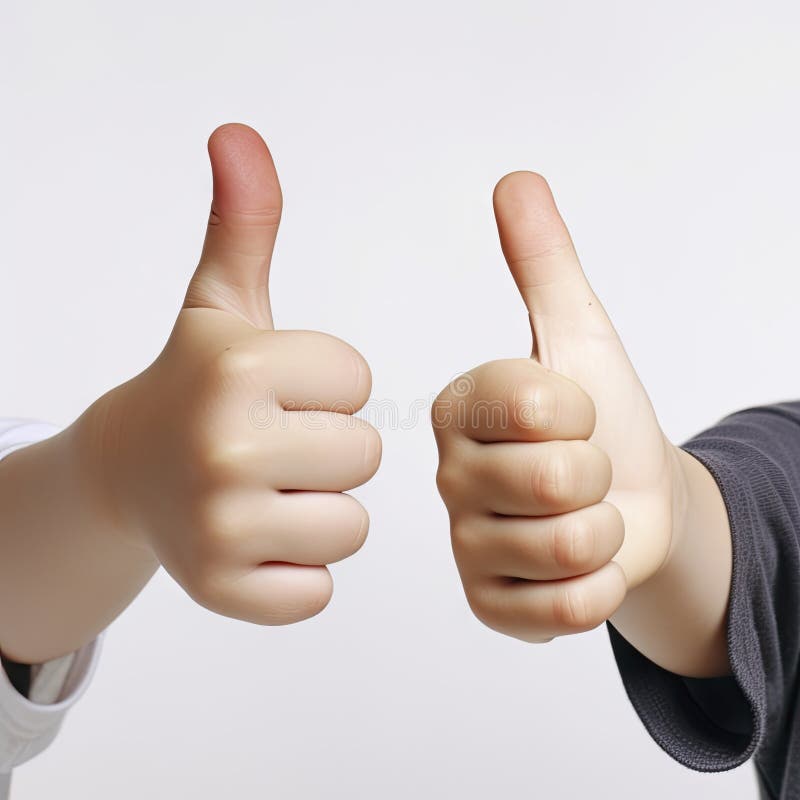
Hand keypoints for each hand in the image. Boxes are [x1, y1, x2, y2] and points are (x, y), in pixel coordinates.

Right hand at [83, 124, 380, 624]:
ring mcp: (219, 528)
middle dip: (329, 449)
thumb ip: (244, 221)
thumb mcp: (221, 302)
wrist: (127, 470)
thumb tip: (238, 134)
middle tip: (275, 445)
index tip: (280, 391)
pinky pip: (315, 590)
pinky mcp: (223, 591)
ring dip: (319, 510)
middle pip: (363, 455)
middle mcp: (225, 448)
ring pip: (348, 526)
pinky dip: (296, 572)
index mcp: (241, 370)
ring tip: (268, 491)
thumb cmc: (196, 384)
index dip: (326, 385)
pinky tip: (258, 541)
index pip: (357, 381)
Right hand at [433, 172, 684, 641]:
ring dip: (603, 530)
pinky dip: (596, 584)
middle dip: (598, 474)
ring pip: (569, 545)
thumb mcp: (577, 332)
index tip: (568, 413)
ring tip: (580, 516)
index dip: (581, 410)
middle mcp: (448, 477)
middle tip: (579, 471)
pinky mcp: (489, 603)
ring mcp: (466, 545)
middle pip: (559, 480)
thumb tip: (515, 182)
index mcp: (457, 409)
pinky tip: (572, 565)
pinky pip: (565, 606)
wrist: (635, 502)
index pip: (539, 406)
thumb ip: (543, 261)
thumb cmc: (602, 418)